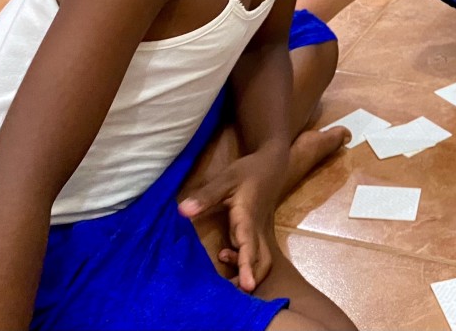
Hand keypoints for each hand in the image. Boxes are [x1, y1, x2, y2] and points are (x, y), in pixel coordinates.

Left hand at [178, 146, 286, 291]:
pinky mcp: (257, 232)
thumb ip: (205, 196)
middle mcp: (256, 230)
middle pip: (262, 261)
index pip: (249, 246)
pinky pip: (257, 254)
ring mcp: (259, 232)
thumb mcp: (226, 178)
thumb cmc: (249, 171)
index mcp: (248, 218)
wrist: (273, 164)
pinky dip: (246, 264)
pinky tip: (226, 257)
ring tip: (228, 278)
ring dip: (249, 272)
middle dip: (250, 278)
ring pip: (262, 260)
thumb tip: (181, 211)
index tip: (246, 286)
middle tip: (233, 292)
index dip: (246, 266)